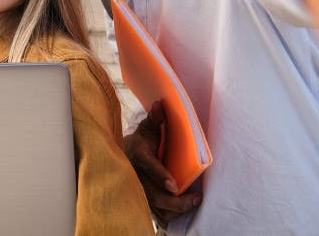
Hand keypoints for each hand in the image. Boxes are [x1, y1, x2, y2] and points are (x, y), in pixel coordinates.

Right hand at [124, 101, 199, 225]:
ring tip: (192, 203)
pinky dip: (169, 215)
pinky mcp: (142, 200)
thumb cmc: (141, 141)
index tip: (174, 186)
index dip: (161, 176)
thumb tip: (160, 104)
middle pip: (154, 195)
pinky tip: (181, 210)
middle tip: (195, 198)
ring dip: (175, 209)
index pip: (149, 166)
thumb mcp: (147, 128)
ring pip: (156, 207)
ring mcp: (138, 189)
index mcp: (138, 154)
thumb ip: (155, 118)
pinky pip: (156, 213)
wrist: (123, 156)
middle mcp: (136, 175)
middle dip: (175, 201)